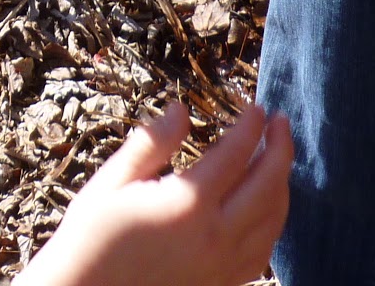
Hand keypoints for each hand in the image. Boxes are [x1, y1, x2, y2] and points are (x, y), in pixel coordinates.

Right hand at [14, 102, 291, 285]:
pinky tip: (266, 207)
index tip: (257, 106)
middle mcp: (215, 237)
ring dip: (281, 184)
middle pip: (267, 185)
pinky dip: (273, 223)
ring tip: (277, 157)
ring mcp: (222, 266)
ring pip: (273, 221)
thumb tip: (182, 109)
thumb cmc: (92, 236)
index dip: (250, 126)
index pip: (236, 154)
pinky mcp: (221, 285)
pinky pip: (263, 252)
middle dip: (280, 148)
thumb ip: (152, 142)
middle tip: (281, 121)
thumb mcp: (113, 181)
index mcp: (187, 204)